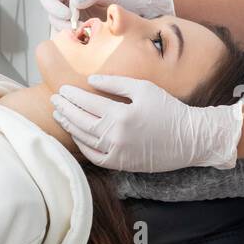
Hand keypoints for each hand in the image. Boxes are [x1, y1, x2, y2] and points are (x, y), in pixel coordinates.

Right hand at [39, 0, 174, 32]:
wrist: (131, 14)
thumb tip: (75, 0)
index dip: (53, 7)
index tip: (69, 15)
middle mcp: (66, 6)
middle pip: (51, 16)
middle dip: (63, 24)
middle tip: (82, 28)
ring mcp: (70, 21)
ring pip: (59, 30)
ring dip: (71, 35)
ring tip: (89, 34)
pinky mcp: (77, 35)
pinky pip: (69, 41)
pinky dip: (77, 42)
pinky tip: (90, 40)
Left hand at [50, 75, 243, 171]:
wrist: (189, 138)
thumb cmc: (168, 109)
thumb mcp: (144, 88)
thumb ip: (115, 83)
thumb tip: (91, 80)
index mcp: (121, 114)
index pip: (88, 103)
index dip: (72, 96)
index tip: (62, 89)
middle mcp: (116, 136)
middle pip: (81, 121)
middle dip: (65, 110)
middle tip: (54, 100)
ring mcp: (118, 152)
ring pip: (85, 139)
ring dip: (70, 126)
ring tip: (59, 115)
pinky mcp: (123, 164)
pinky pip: (96, 157)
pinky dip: (83, 146)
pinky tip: (76, 135)